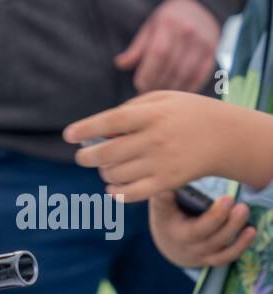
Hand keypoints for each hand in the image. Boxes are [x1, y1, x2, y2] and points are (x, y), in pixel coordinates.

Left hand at [65, 91, 261, 201]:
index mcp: (154, 115)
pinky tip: (112, 187)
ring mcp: (161, 163)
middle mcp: (156, 139)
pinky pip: (130, 194)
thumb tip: (99, 127)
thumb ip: (130, 109)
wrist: (224, 136)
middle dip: (87, 157)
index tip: (69, 135)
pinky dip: (115, 193)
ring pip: (114, 174)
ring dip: (103, 172)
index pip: (112, 122)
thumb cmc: (186, 114)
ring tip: (108, 166)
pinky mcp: (166, 183)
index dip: (87, 129)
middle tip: (83, 156)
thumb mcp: (163, 99)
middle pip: (107, 153)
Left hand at [115, 0, 220, 92]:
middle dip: (157, 84)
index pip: (158, 53)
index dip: (148, 73)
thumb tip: (120, 64)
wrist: (202, 6)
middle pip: (172, 66)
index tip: (138, 85)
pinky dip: (188, 88)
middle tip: (146, 94)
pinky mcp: (213, 52)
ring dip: (171, 88)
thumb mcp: (150, 26)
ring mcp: (203, 42)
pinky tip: (177, 93)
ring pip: (186, 73)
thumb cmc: (169, 19)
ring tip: (159, 96)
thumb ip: (137, 47)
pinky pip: (201, 75)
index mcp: (169, 24)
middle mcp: (188, 32)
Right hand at [148, 192, 254, 267]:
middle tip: (234, 200)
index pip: (191, 226)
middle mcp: (185, 246)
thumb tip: (165, 189)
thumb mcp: (160, 206)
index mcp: (173, 231)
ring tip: (243, 210)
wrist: (168, 243)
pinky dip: (240, 245)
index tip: (225, 198)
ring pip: (218, 246)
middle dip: (222, 218)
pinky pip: (227, 256)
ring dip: (233, 229)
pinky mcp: (210, 259)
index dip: (212, 215)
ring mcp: (198, 255)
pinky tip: (250, 231)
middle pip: (206, 235)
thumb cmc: (167, 217)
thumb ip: (162, 198)